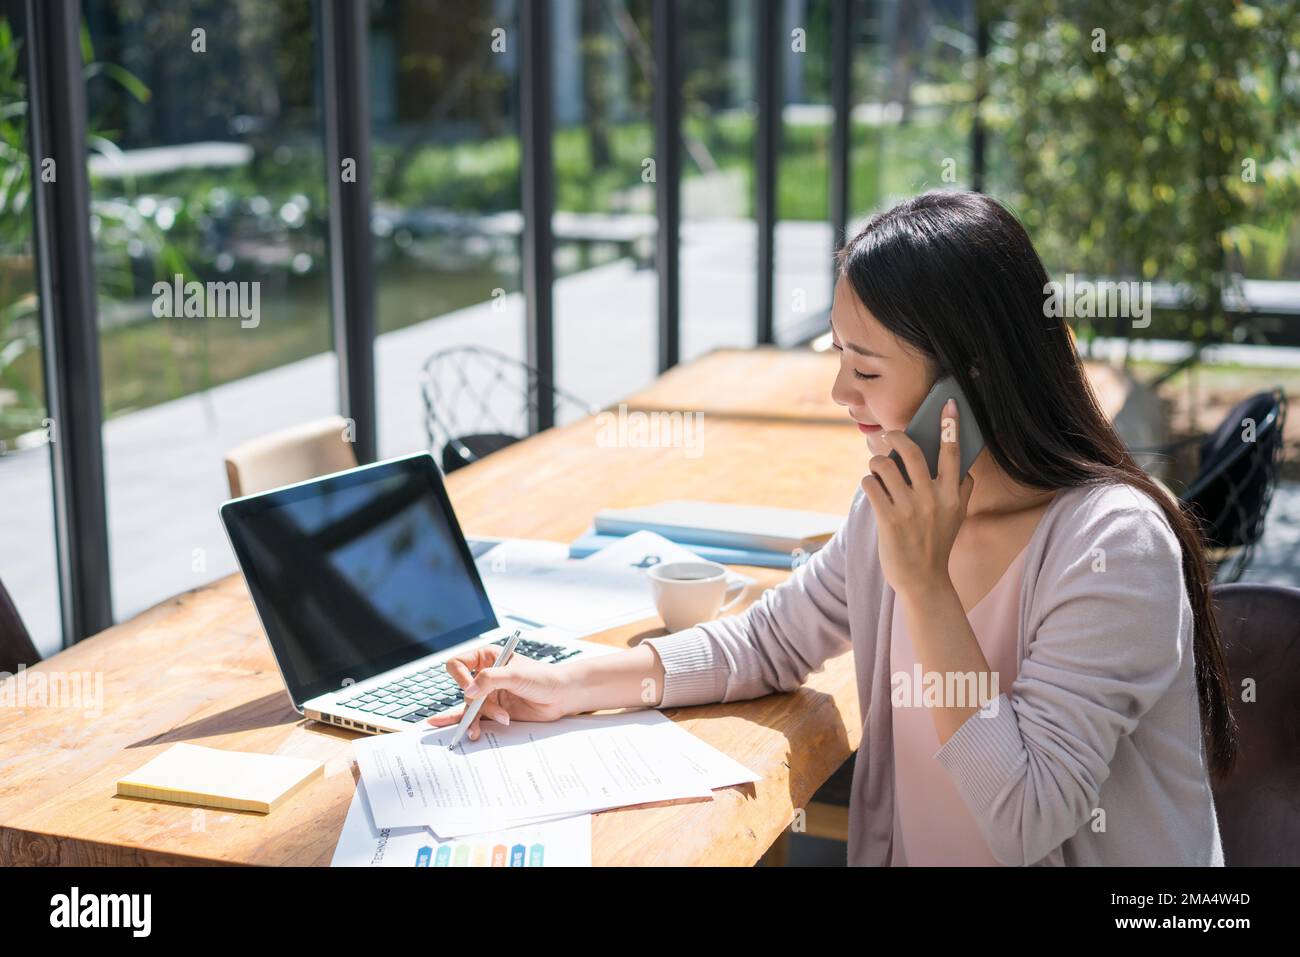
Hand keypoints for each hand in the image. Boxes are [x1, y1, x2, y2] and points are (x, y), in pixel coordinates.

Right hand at [425, 645, 573, 739]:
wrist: (562, 697)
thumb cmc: (543, 678)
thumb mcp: (515, 674)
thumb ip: (490, 679)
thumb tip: (469, 691)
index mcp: (487, 657)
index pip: (458, 664)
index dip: (459, 677)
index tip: (470, 690)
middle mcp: (486, 676)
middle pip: (464, 690)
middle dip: (476, 704)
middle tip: (490, 711)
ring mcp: (490, 694)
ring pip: (471, 707)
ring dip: (478, 719)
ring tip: (485, 728)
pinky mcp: (495, 710)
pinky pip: (478, 718)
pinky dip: (474, 725)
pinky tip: (468, 732)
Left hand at [860, 398, 974, 597]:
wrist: (923, 580)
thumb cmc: (936, 544)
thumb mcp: (957, 517)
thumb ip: (961, 490)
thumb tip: (962, 464)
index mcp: (953, 495)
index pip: (953, 452)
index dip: (950, 425)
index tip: (949, 404)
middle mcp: (933, 498)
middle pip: (911, 450)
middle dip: (895, 436)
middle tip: (889, 435)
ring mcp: (909, 509)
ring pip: (884, 465)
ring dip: (876, 462)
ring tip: (878, 468)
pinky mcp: (888, 519)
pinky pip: (871, 484)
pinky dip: (869, 482)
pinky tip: (873, 487)